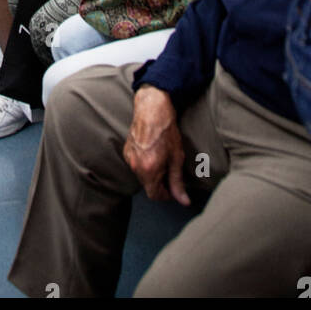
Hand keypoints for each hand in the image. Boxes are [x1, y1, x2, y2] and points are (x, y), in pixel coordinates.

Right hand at [122, 86, 189, 204]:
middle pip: (148, 186)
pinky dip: (145, 165)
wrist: (152, 109)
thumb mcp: (176, 157)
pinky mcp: (126, 150)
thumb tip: (183, 200)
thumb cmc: (166, 130)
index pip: (155, 195)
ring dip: (152, 174)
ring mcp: (129, 158)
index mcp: (149, 170)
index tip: (174, 189)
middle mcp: (136, 166)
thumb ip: (178, 182)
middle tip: (171, 172)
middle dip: (160, 184)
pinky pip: (136, 165)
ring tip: (163, 160)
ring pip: (142, 176)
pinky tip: (153, 153)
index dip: (166, 195)